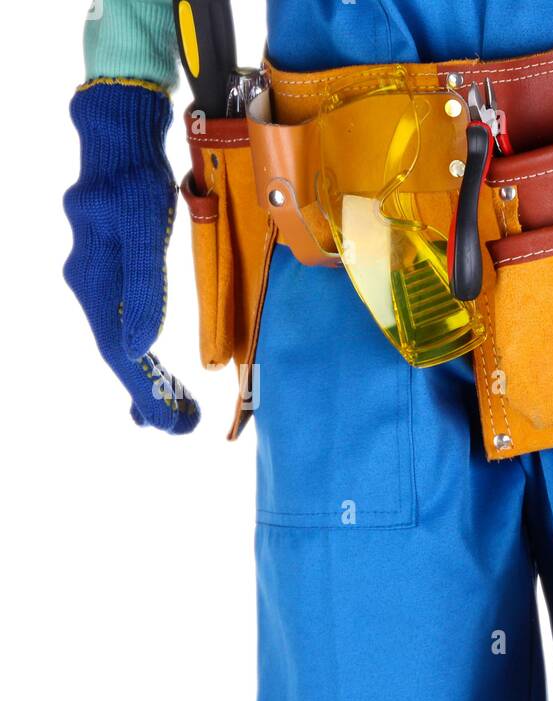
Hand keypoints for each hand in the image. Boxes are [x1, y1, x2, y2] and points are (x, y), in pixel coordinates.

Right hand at [64, 80, 198, 433]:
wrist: (118, 138)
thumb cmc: (135, 181)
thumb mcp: (143, 229)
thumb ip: (142, 289)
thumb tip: (135, 349)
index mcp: (95, 282)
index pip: (119, 352)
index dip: (145, 389)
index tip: (171, 422)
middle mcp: (90, 284)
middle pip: (119, 354)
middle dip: (149, 394)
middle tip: (180, 427)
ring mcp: (98, 276)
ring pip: (120, 341)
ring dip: (145, 380)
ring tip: (170, 415)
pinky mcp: (111, 269)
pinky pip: (123, 322)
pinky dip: (139, 354)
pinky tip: (148, 372)